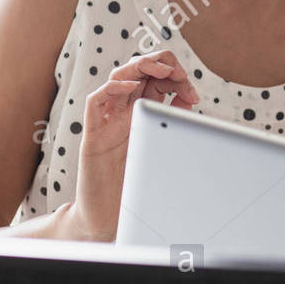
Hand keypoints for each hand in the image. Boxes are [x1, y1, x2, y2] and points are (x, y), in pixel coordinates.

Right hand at [66, 50, 198, 239]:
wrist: (106, 218)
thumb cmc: (133, 185)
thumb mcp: (160, 149)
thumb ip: (171, 124)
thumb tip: (189, 99)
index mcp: (140, 115)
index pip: (156, 80)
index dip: (175, 78)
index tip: (192, 92)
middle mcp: (123, 113)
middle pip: (138, 72)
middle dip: (160, 65)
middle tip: (178, 73)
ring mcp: (106, 122)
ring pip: (117, 78)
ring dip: (139, 67)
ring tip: (160, 70)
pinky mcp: (92, 136)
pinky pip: (95, 102)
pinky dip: (111, 89)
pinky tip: (128, 87)